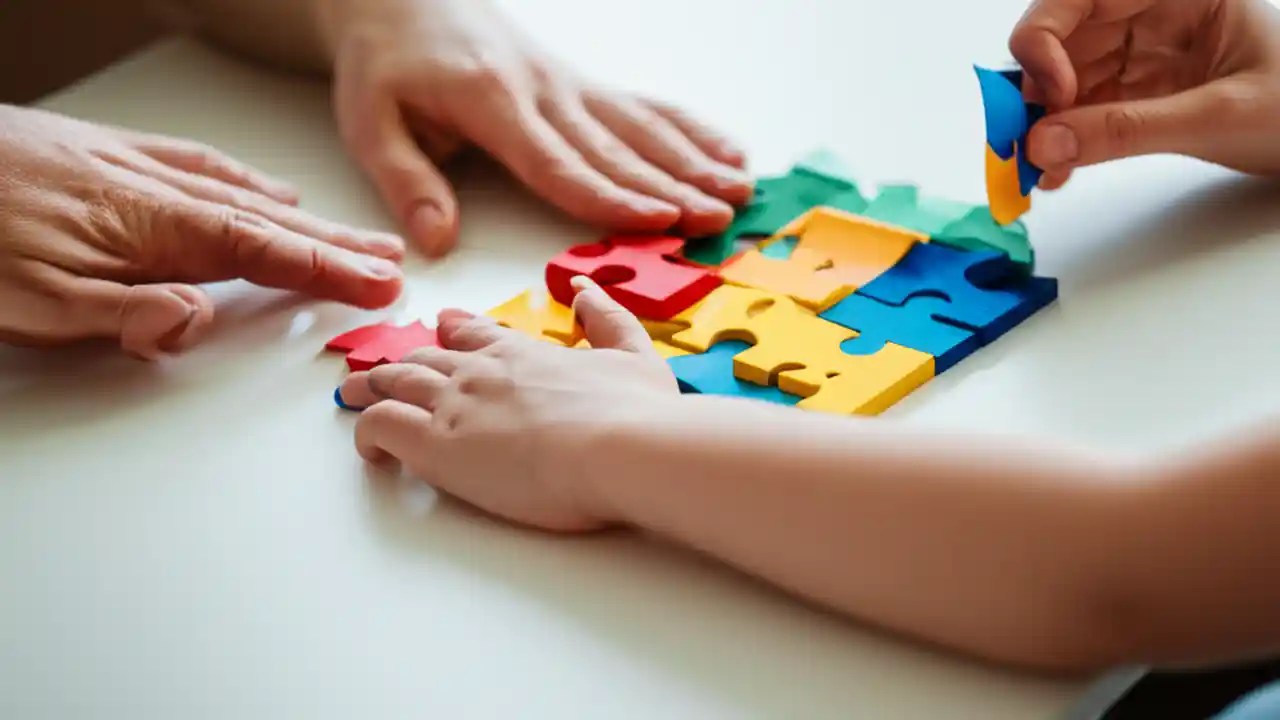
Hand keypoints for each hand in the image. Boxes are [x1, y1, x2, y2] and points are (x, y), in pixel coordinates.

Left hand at [0, 105, 404, 357]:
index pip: (261, 251)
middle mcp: (154, 189)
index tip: (378, 284)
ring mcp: (134, 167)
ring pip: (240, 194)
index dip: (325, 271)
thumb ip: (119, 315)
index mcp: (150, 227)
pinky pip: (199, 166)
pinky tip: (258, 187)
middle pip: (266, 221)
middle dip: (333, 245)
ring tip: (348, 235)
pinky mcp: (106, 155)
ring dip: (301, 217)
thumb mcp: (30, 303)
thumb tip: (194, 319)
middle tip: (389, 262)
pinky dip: (244, 183)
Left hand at [319, 0, 751, 256]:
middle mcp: (544, 92)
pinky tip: (727, 148)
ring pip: (641, 125)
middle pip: (615, 149)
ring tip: (739, 188)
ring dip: (694, 159)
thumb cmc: (386, 68)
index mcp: (492, 103)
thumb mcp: (369, 124)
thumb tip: (439, 241)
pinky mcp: (582, 84)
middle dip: (672, 184)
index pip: (559, 162)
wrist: (405, 1)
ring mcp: (570, 85)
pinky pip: (643, 105)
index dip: (610, 196)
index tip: (657, 219)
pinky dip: (689, 128)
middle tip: (718, 215)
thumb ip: (407, 183)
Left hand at [340, 277, 678, 531]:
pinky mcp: (435, 445)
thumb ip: (608, 318)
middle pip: (422, 357)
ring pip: (390, 383)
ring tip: (356, 398)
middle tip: (382, 373)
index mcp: (522, 350)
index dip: (451, 331)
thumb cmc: (637, 410)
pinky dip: (366, 433)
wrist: (625, 447)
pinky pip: (378, 426)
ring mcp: (453, 403)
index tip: (441, 329)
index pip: (471, 333)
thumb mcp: (634, 353)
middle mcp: (479, 369)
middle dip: (400, 364)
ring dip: (370, 389)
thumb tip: (588, 289)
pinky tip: (372, 451)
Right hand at [1009, 0, 1279, 188]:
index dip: (1045, 41)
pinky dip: (1061, 144)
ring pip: (1060, 82)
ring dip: (1041, 127)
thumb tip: (1045, 145)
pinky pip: (1079, 114)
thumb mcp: (1218, 115)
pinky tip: (1057, 172)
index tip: (1051, 98)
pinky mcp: (1133, 96)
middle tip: (1022, 144)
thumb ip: (1128, 130)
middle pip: (1058, 40)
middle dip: (1034, 92)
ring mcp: (1137, 56)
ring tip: (1039, 171)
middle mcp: (1145, 14)